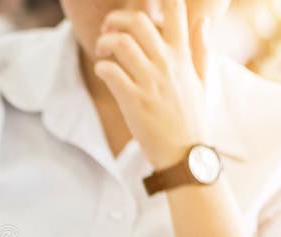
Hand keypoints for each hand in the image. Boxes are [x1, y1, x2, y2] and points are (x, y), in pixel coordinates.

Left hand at [94, 0, 211, 168]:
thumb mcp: (203, 80)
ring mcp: (150, 82)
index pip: (175, 13)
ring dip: (105, 43)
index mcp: (183, 57)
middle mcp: (167, 64)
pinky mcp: (133, 100)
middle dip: (117, 20)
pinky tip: (103, 72)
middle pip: (138, 22)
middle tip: (107, 31)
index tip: (141, 8)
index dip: (159, 1)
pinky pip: (110, 71)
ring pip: (121, 44)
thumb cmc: (191, 118)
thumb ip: (201, 49)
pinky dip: (101, 67)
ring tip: (102, 52)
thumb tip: (204, 21)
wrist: (184, 153)